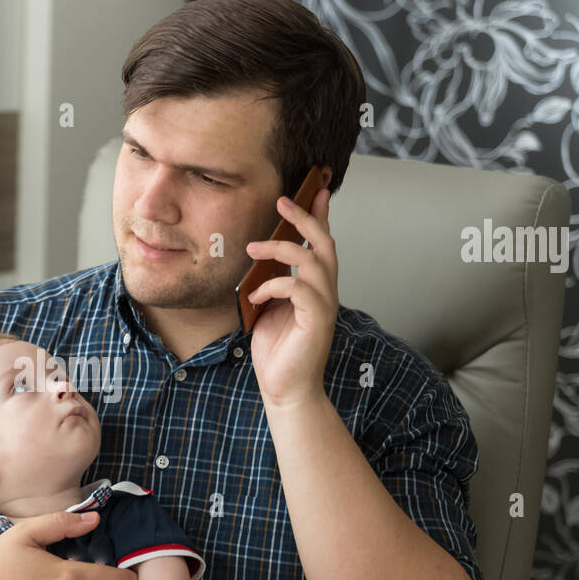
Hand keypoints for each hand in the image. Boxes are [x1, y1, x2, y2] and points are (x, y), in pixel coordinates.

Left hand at [244, 188, 338, 411]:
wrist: (285, 389)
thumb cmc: (277, 351)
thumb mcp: (268, 307)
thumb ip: (270, 283)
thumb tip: (259, 259)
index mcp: (315, 287)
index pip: (321, 244)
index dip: (319, 216)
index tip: (314, 190)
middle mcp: (325, 292)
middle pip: (324, 244)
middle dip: (305, 218)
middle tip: (283, 200)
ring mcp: (324, 306)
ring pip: (314, 261)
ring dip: (282, 247)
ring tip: (253, 246)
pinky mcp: (317, 321)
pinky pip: (299, 289)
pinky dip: (275, 285)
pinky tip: (257, 295)